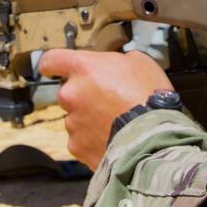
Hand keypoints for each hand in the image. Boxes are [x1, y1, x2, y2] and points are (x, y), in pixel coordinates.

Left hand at [37, 49, 171, 168]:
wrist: (154, 139)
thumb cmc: (150, 99)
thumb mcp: (140, 62)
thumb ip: (117, 60)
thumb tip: (114, 64)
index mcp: (84, 68)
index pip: (52, 59)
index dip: (52, 63)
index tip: (52, 67)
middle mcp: (72, 94)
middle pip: (69, 92)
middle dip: (85, 96)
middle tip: (110, 100)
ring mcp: (72, 122)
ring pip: (76, 118)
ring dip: (91, 119)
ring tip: (117, 122)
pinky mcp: (78, 146)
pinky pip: (81, 140)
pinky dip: (94, 140)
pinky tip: (113, 137)